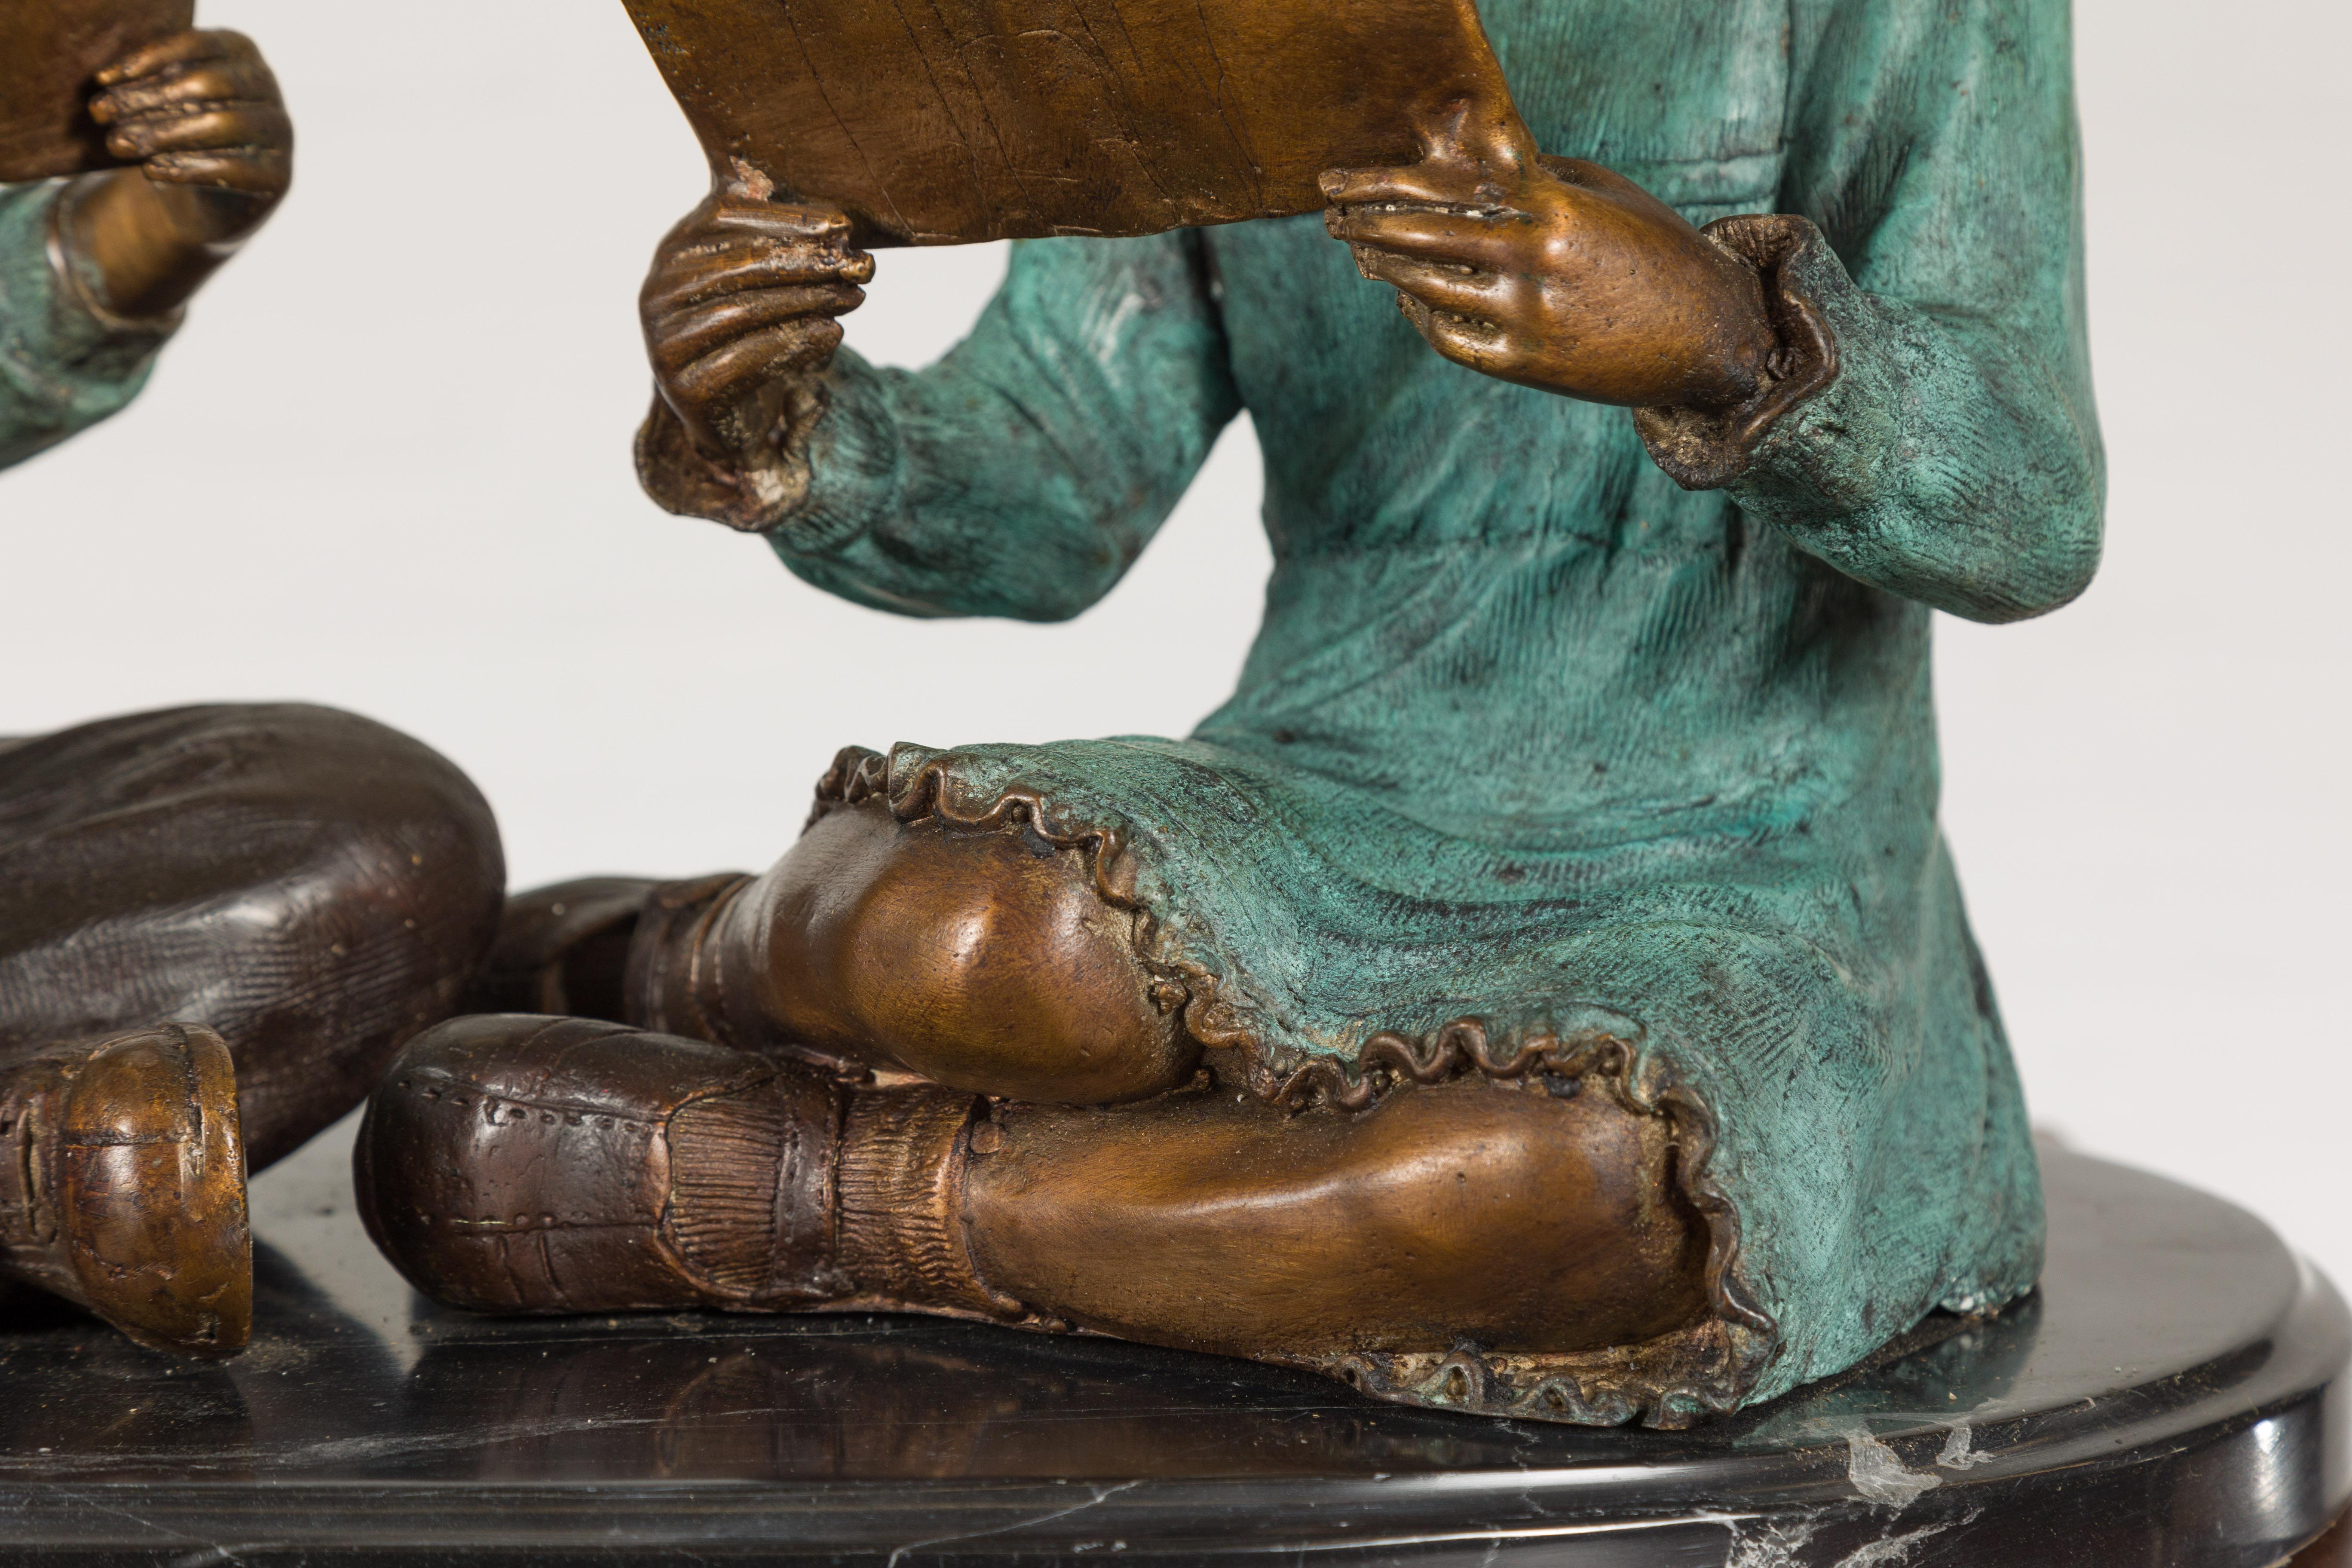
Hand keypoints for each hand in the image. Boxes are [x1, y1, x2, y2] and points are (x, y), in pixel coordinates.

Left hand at [64, 30, 292, 318]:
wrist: (209, 199)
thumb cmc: (179, 134)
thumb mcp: (161, 100)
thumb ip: (146, 83)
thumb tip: (107, 82)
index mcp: (241, 54)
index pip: (196, 45)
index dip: (149, 59)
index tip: (102, 80)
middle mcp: (269, 88)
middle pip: (208, 84)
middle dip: (148, 98)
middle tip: (101, 115)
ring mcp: (279, 132)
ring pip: (222, 124)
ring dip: (162, 133)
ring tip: (118, 144)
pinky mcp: (280, 175)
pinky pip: (233, 168)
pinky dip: (186, 168)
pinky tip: (150, 171)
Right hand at [641, 190, 872, 471]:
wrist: (725, 412)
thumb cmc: (748, 334)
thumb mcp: (760, 281)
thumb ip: (778, 241)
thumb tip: (836, 222)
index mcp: (673, 254)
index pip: (724, 218)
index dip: (787, 220)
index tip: (845, 227)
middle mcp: (658, 294)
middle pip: (739, 266)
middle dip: (806, 263)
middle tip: (859, 265)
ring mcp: (664, 342)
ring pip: (745, 311)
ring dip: (808, 301)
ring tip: (853, 297)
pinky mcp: (684, 389)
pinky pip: (746, 360)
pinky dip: (795, 343)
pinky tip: (834, 333)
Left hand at [1323, 106, 1775, 410]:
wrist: (1709, 333)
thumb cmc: (1658, 253)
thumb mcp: (1606, 195)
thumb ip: (1540, 180)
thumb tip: (1475, 169)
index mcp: (1553, 207)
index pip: (1450, 186)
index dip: (1389, 183)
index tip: (1348, 180)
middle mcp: (1534, 259)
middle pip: (1424, 235)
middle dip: (1368, 223)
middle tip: (1330, 216)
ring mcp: (1527, 315)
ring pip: (1427, 288)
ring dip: (1384, 270)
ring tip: (1359, 254)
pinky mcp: (1527, 363)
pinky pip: (1452, 338)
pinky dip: (1421, 317)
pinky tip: (1407, 301)